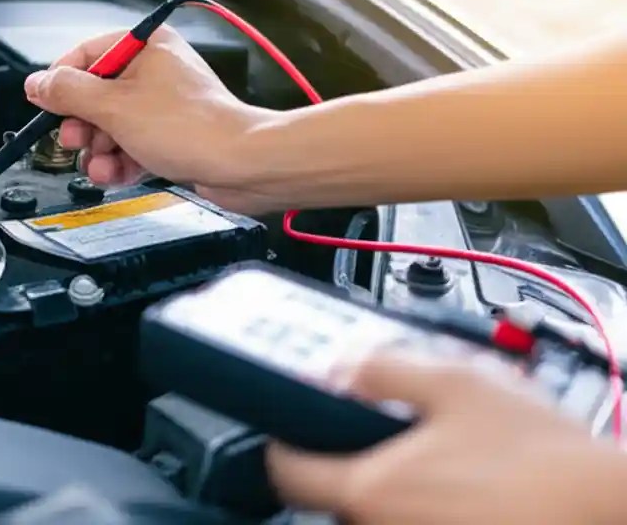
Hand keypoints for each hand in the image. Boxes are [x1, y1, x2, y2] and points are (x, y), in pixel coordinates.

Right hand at [23, 26, 278, 212]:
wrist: (240, 164)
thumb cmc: (192, 128)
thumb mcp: (112, 107)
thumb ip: (67, 93)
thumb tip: (36, 84)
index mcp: (145, 46)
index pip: (85, 55)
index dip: (61, 83)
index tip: (44, 106)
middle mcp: (155, 69)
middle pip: (95, 94)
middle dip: (82, 125)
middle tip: (76, 141)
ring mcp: (163, 103)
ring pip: (111, 124)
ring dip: (99, 150)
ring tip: (100, 166)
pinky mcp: (171, 134)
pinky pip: (131, 143)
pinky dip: (119, 161)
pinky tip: (116, 174)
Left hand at [266, 352, 626, 523]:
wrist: (605, 507)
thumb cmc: (540, 455)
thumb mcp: (455, 382)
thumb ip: (382, 370)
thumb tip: (339, 369)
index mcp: (370, 488)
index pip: (284, 471)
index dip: (283, 440)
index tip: (292, 425)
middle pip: (332, 493)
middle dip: (350, 458)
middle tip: (387, 431)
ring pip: (376, 511)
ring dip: (393, 484)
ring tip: (442, 456)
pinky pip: (412, 524)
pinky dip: (425, 505)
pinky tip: (462, 486)